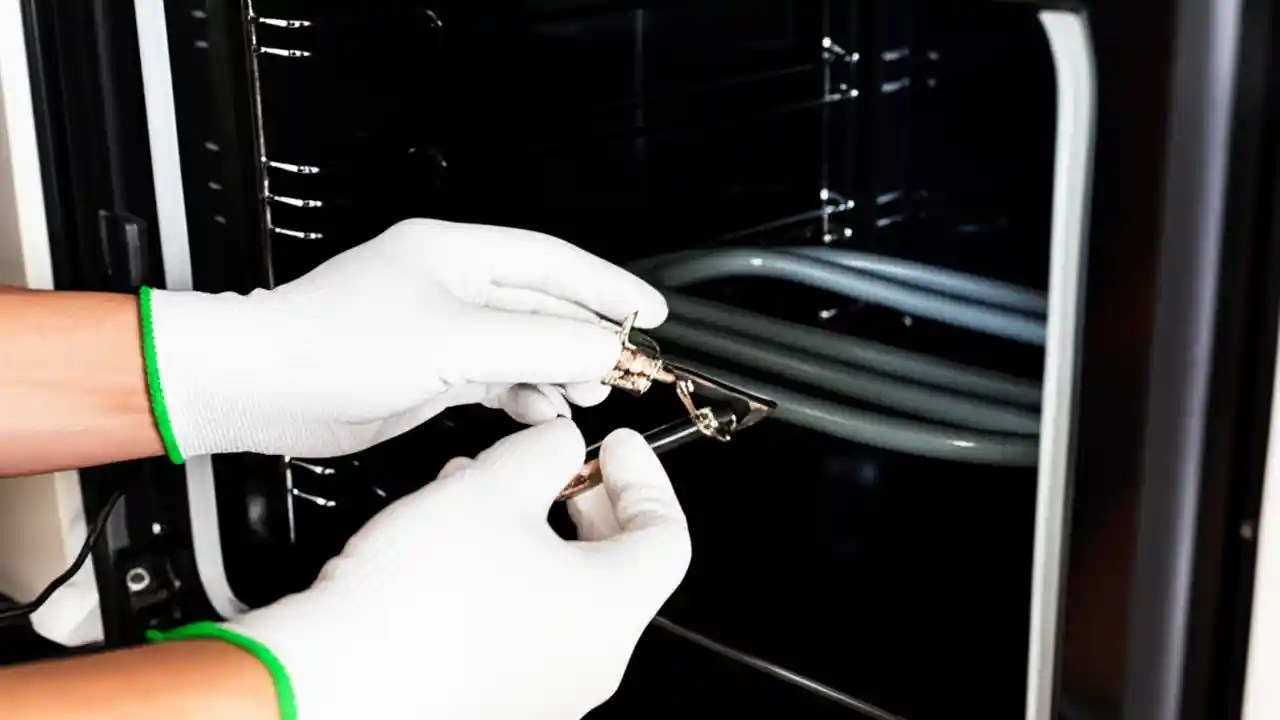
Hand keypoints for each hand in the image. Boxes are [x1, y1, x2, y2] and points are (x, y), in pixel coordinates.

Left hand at [144, 219, 666, 458]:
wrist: (261, 390)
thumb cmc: (329, 345)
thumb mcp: (451, 342)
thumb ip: (534, 345)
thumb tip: (598, 348)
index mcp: (457, 253)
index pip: (554, 263)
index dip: (607, 287)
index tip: (649, 312)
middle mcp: (451, 287)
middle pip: (543, 309)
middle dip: (588, 338)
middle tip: (626, 369)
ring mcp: (440, 331)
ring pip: (523, 348)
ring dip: (559, 372)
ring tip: (587, 397)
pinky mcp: (430, 372)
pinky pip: (497, 379)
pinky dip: (525, 395)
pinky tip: (542, 412)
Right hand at [224, 419, 691, 718]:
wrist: (336, 680)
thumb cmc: (415, 600)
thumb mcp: (494, 487)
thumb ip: (547, 452)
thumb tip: (564, 445)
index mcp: (613, 608)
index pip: (668, 534)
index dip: (645, 478)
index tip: (617, 447)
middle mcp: (591, 662)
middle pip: (619, 567)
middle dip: (586, 503)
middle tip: (562, 468)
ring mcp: (546, 693)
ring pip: (564, 594)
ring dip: (537, 535)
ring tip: (487, 496)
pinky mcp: (498, 702)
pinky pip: (524, 629)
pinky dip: (508, 578)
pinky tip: (459, 546)